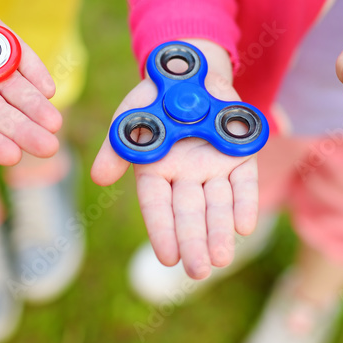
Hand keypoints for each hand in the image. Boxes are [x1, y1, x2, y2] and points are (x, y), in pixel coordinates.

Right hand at [91, 40, 258, 279]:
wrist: (191, 70)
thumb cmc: (154, 98)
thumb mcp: (129, 119)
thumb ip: (116, 149)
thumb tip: (98, 178)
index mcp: (155, 172)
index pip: (157, 208)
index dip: (162, 232)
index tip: (168, 258)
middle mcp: (185, 177)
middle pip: (189, 214)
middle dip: (194, 243)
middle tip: (198, 271)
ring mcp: (214, 168)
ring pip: (217, 206)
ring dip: (220, 232)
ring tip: (221, 260)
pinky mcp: (240, 157)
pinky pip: (244, 184)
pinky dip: (245, 203)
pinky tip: (245, 226)